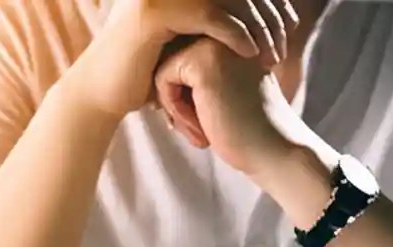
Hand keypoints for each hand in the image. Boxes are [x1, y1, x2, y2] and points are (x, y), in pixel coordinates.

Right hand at [64, 0, 297, 118]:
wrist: (103, 93)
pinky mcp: (152, 13)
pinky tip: (252, 54)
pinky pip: (207, 16)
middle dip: (268, 8)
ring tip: (273, 52)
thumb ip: (214, 20)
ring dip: (257, 23)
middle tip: (287, 35)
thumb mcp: (186, 40)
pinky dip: (235, 34)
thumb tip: (265, 10)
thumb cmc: (145, 71)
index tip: (289, 23)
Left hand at [154, 38, 306, 175]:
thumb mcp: (224, 93)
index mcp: (234, 37)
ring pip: (165, 68)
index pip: (185, 56)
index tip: (205, 123)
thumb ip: (198, 77)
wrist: (276, 151)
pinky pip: (162, 79)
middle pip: (172, 60)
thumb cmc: (250, 131)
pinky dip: (174, 110)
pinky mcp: (203, 62)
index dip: (185, 93)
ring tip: (203, 134)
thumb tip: (155, 77)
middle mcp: (226, 32)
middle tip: (201, 132)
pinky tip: (202, 131)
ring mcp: (215, 43)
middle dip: (178, 100)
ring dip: (176, 108)